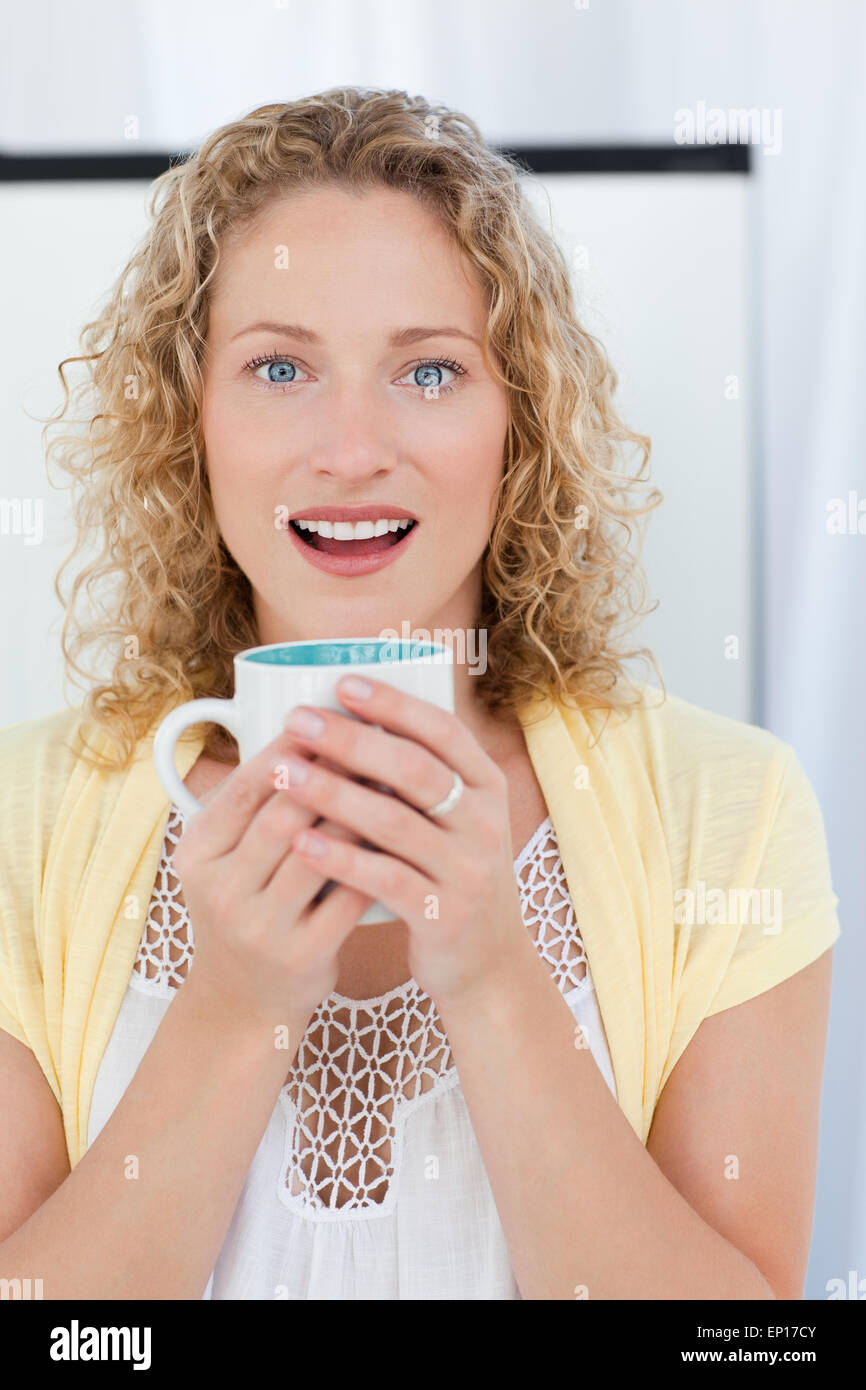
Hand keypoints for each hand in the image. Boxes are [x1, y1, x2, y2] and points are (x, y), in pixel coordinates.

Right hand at [171, 728, 376, 1029]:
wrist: (244, 1001)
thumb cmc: (247, 907)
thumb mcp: (225, 860)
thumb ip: (252, 806)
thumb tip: (308, 730)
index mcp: (197, 854)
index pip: (245, 786)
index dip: (291, 748)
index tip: (331, 716)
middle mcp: (220, 890)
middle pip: (284, 813)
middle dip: (334, 771)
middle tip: (375, 739)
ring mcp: (259, 926)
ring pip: (321, 850)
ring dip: (362, 809)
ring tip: (396, 778)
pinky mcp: (302, 955)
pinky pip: (349, 894)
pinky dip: (377, 859)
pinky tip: (403, 834)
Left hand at [280, 674, 530, 1013]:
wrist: (485, 961)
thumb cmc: (449, 874)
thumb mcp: (453, 818)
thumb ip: (417, 776)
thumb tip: (346, 717)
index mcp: (485, 785)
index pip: (442, 729)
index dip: (393, 703)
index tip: (341, 682)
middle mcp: (485, 821)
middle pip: (414, 769)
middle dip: (351, 740)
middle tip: (299, 720)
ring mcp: (469, 869)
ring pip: (394, 822)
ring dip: (333, 794)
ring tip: (284, 773)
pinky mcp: (445, 914)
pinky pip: (386, 879)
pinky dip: (341, 859)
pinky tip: (302, 842)